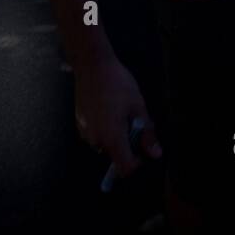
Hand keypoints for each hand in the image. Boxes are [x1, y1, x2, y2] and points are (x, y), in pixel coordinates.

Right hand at [74, 52, 161, 177]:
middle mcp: (96, 140)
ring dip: (114, 135)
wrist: (93, 66)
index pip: (124, 168)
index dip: (136, 163)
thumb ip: (147, 133)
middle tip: (132, 121)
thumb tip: (156, 154)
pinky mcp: (79, 123)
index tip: (142, 148)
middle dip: (126, 144)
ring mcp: (85, 132)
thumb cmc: (118, 85)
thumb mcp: (139, 107)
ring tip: (119, 112)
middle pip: (115, 155)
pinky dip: (103, 128)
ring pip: (105, 144)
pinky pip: (95, 134)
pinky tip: (107, 109)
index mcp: (112, 138)